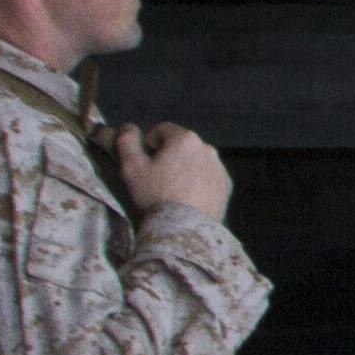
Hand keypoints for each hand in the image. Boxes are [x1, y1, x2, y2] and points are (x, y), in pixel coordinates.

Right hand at [112, 124, 231, 220]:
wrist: (187, 227)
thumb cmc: (156, 194)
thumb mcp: (132, 167)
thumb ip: (127, 142)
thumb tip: (129, 127)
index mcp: (185, 139)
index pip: (162, 130)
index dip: (149, 143)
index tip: (144, 161)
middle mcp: (208, 148)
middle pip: (181, 145)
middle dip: (168, 156)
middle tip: (157, 177)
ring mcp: (220, 167)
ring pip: (196, 161)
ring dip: (184, 168)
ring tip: (173, 189)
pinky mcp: (226, 185)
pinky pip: (208, 176)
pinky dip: (199, 181)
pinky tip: (188, 197)